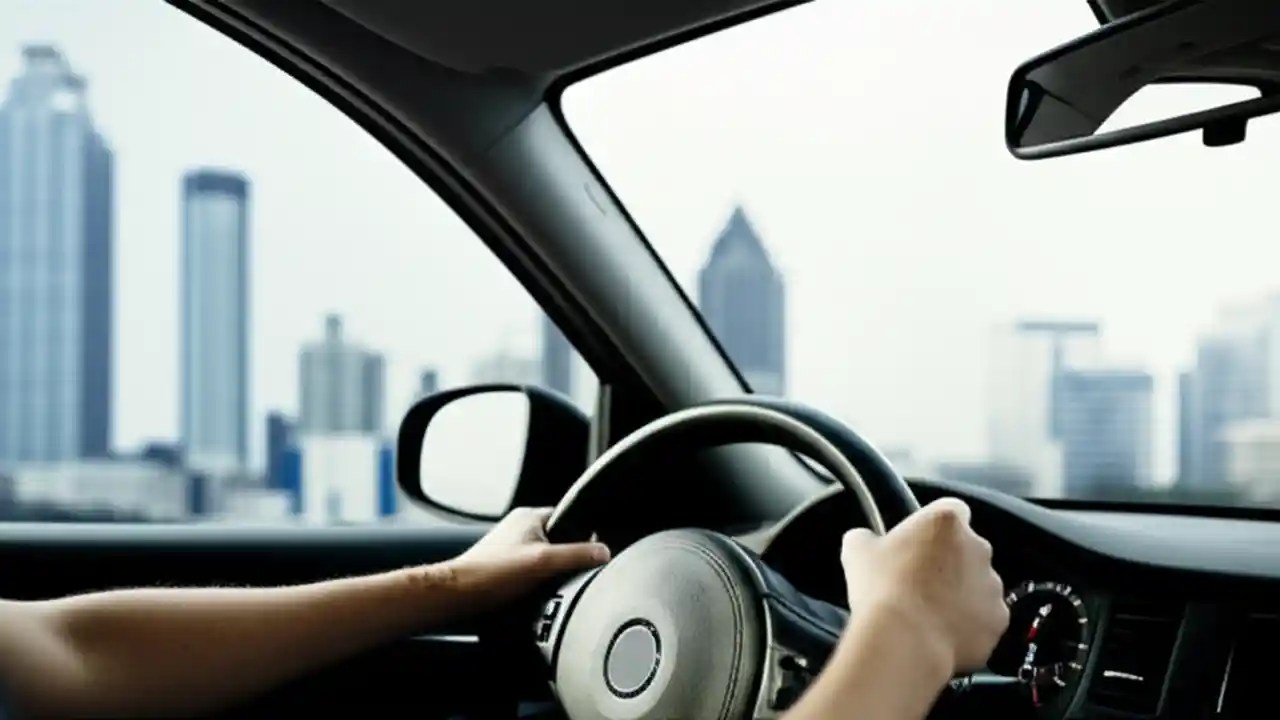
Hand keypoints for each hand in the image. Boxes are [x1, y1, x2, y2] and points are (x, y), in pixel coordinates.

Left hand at [433, 507, 610, 611]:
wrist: (458, 596)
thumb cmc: (492, 574)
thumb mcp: (543, 562)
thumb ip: (576, 555)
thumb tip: (604, 552)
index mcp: (530, 516)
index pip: (570, 517)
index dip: (585, 534)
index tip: (593, 552)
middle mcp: (520, 528)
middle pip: (560, 540)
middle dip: (568, 557)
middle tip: (571, 574)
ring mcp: (512, 547)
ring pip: (546, 558)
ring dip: (552, 572)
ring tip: (551, 586)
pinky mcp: (506, 567)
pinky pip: (533, 571)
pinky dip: (539, 582)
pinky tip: (539, 595)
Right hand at [840, 498, 1008, 674]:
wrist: (906, 641)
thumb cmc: (881, 588)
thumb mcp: (857, 551)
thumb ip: (867, 537)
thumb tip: (866, 540)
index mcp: (946, 521)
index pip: (950, 510)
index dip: (934, 527)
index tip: (918, 543)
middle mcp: (978, 547)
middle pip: (967, 548)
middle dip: (949, 562)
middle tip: (918, 582)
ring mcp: (993, 585)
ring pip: (978, 585)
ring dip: (961, 594)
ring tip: (929, 614)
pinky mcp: (998, 620)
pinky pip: (984, 619)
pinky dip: (969, 625)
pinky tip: (943, 635)